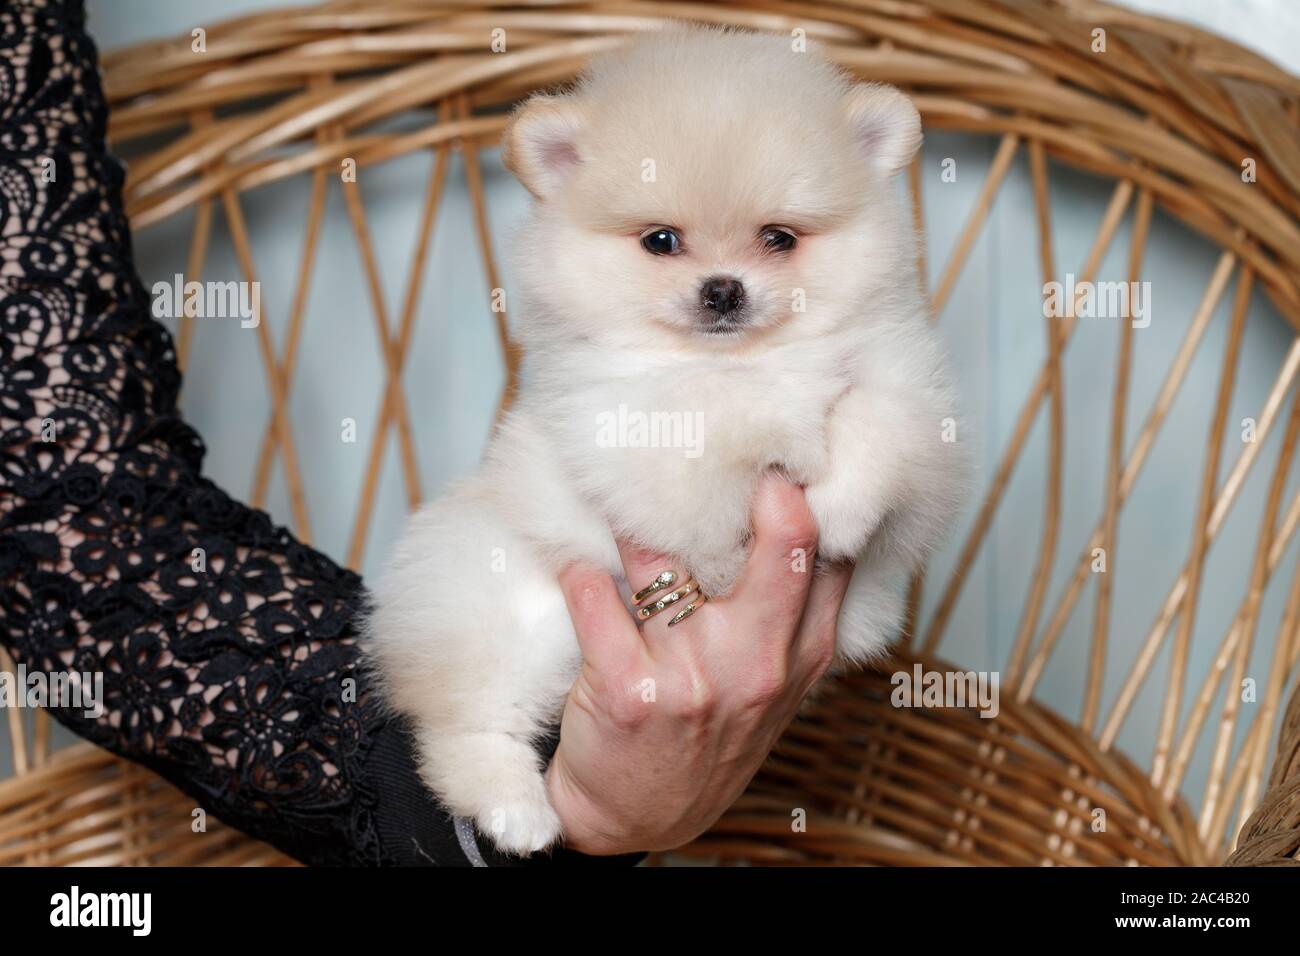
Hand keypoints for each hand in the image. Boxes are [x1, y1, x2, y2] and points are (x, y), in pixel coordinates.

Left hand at [546, 473, 853, 854]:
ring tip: (618, 493)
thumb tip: (795, 505)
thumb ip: (790, 610)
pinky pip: (594, 592)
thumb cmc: (706, 734)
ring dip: (633, 516)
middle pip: (781, 539)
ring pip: (664, 552)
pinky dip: (578, 569)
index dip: (807, 487)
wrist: (636, 816)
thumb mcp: (774, 683)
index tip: (773, 444)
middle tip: (702, 439)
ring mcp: (695, 677)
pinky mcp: (629, 689)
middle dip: (748, 477)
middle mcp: (758, 662)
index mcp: (803, 653)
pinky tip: (577, 566)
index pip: (827, 551)